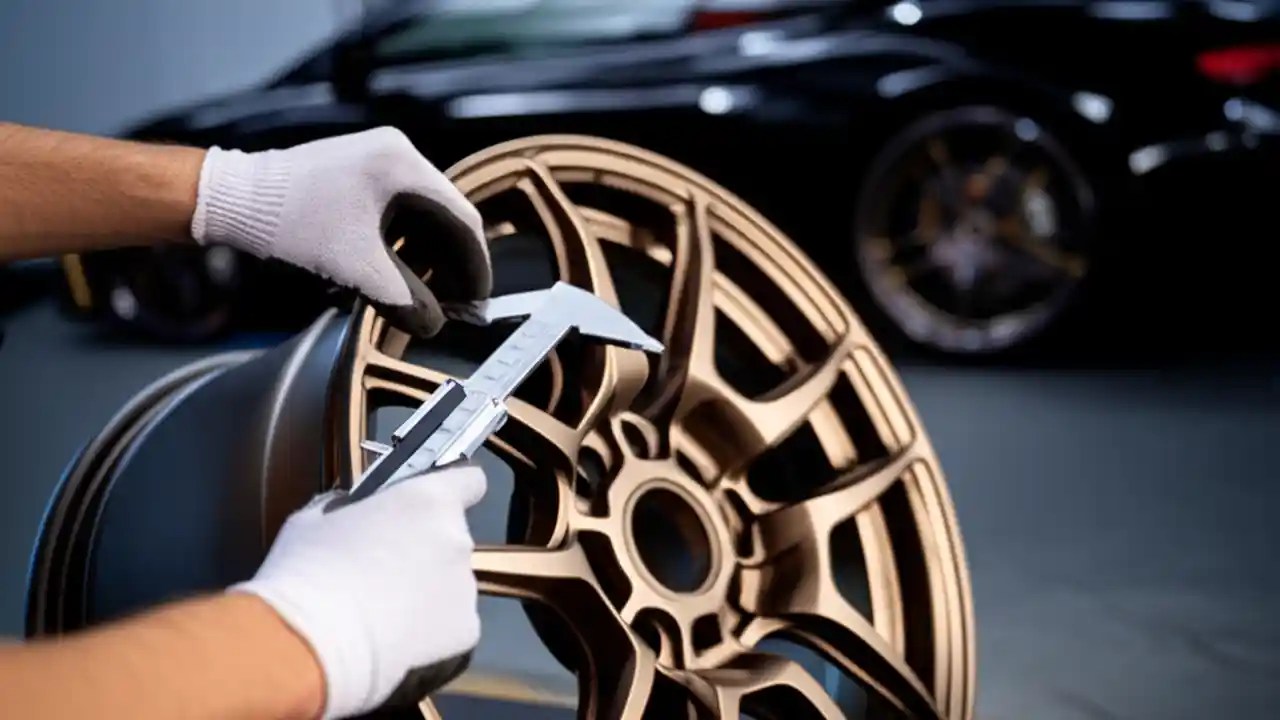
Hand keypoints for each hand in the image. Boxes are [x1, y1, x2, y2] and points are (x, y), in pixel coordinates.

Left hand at [190, 127, 490, 336]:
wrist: (231, 200)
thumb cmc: (291, 224)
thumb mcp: (356, 270)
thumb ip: (403, 300)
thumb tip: (433, 325)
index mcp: (403, 165)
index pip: (462, 219)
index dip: (475, 266)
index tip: (477, 301)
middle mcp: (396, 153)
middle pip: (444, 217)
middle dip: (451, 265)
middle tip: (455, 306)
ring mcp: (375, 160)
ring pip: (421, 216)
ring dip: (427, 258)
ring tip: (428, 296)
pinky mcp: (357, 172)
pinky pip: (397, 212)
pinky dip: (403, 245)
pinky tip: (400, 275)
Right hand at [230, 464, 485, 719]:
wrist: (311, 647)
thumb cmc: (308, 572)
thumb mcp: (315, 519)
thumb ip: (347, 506)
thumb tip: (350, 511)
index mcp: (428, 500)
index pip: (468, 480)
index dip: (452, 489)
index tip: (430, 504)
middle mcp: (457, 540)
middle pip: (449, 538)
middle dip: (422, 550)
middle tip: (381, 570)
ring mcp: (465, 589)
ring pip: (449, 584)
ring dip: (425, 591)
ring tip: (380, 613)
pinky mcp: (466, 632)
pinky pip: (450, 624)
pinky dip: (429, 631)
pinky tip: (392, 639)